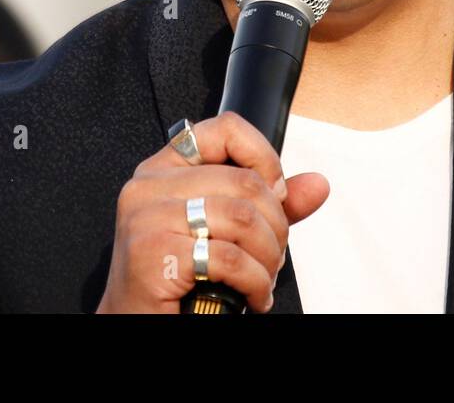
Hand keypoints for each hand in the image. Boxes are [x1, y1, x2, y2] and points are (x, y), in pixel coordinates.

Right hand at [96, 110, 328, 312]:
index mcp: (164, 169)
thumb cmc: (177, 280)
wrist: (135, 324)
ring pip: (242, 218)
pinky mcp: (152, 254)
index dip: (264, 158)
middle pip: (244, 182)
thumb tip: (318, 184)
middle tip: (272, 257)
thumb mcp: (224, 231)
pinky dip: (254, 283)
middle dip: (275, 227)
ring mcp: (146, 218)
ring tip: (262, 279)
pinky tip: (252, 297)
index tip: (276, 195)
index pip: (225, 128)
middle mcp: (149, 186)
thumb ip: (268, 205)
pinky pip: (229, 258)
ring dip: (267, 258)